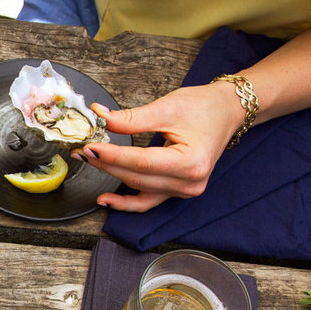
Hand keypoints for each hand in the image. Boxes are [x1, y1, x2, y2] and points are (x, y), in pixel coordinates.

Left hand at [74, 82, 244, 211]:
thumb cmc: (204, 107)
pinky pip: (148, 201)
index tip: (90, 146)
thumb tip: (100, 117)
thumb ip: (132, 119)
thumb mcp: (166, 108)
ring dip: (112, 177)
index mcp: (190, 162)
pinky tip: (106, 199)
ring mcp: (185, 190)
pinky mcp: (178, 190)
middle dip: (106, 163)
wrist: (227, 111)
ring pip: (139, 189)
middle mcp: (189, 183)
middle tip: (83, 150)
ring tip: (89, 163)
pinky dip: (127, 202)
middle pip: (136, 177)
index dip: (111, 155)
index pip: (140, 162)